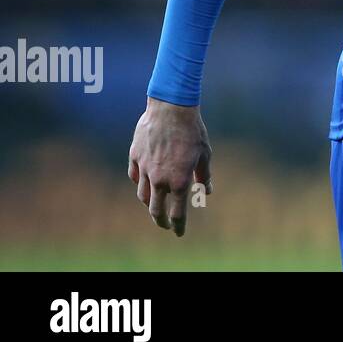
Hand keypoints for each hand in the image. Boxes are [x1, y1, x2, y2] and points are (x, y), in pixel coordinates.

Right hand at [128, 96, 212, 236]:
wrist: (171, 108)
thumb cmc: (192, 130)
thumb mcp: (204, 153)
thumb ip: (204, 174)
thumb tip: (208, 190)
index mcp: (179, 181)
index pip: (177, 212)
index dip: (178, 225)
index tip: (179, 232)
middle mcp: (159, 179)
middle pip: (155, 210)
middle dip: (161, 221)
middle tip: (165, 225)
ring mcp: (144, 169)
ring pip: (142, 195)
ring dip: (150, 203)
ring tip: (156, 204)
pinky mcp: (135, 157)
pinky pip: (135, 176)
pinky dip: (140, 182)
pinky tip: (145, 182)